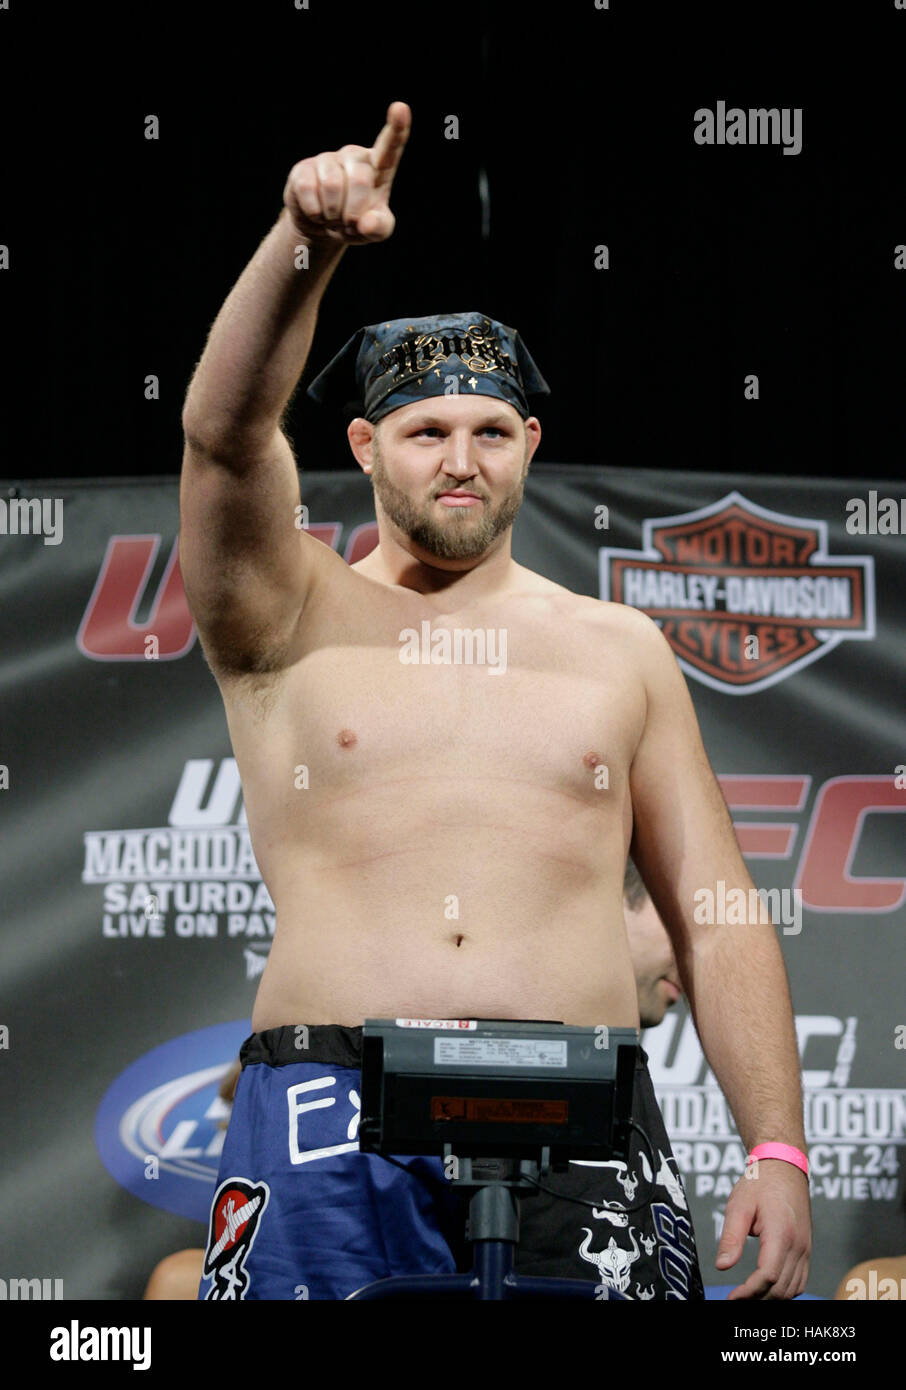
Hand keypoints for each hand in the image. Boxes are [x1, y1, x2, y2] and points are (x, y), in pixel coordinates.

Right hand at [282, 100, 410, 245]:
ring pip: (332, 186)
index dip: (397, 127)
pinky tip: (317, 212)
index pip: (391, 145)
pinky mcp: (304, 168)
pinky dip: (315, 211)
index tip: (400, 108)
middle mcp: (354, 156)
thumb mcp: (376, 231)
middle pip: (360, 180)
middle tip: (349, 223)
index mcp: (379, 167)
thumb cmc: (357, 223)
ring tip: (333, 217)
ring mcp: (328, 159)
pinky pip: (309, 190)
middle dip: (354, 212)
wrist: (324, 228)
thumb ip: (379, 227)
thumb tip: (365, 222)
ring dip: (333, 214)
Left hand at [716, 1159, 810, 1298]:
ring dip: (771, 1297)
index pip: (767, 1276)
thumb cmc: (760, 1183)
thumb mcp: (738, 1205)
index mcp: (781, 1234)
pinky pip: (799, 1281)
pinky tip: (767, 1288)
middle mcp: (798, 1246)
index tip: (731, 1297)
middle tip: (735, 1298)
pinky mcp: (806, 1250)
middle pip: (780, 1288)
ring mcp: (805, 1249)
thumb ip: (731, 1237)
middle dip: (757, 1299)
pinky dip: (784, 1291)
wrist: (784, 1167)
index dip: (749, 1292)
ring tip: (748, 1295)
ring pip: (792, 1290)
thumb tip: (722, 1266)